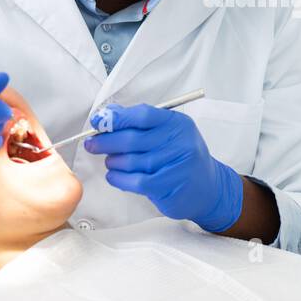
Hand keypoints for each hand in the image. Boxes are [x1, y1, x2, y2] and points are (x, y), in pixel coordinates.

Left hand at [84, 103, 242, 232]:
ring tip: (111, 162)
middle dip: (106, 141)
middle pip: (132, 139)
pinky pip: (134, 181)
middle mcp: (179, 142)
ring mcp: (174, 165)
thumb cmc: (183, 157)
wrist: (208, 188)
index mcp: (177, 123)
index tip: (98, 121)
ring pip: (130, 161)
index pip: (142, 115)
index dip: (116, 118)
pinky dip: (118, 178)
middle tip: (93, 144)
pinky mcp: (168, 186)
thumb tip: (109, 113)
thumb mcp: (169, 133)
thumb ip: (140, 122)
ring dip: (113, 162)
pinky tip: (115, 176)